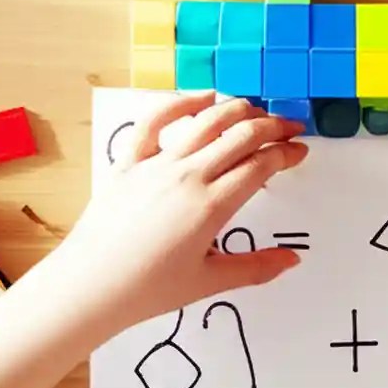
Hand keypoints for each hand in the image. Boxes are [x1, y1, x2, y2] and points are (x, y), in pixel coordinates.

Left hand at [49, 93, 308, 331]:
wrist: (87, 288)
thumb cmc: (145, 290)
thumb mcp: (209, 283)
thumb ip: (256, 268)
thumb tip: (292, 259)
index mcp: (211, 207)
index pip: (261, 165)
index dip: (286, 153)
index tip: (299, 151)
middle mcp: (187, 177)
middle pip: (241, 135)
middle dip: (273, 126)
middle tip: (289, 127)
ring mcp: (156, 165)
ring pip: (206, 121)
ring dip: (237, 109)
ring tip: (256, 110)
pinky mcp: (128, 163)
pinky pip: (155, 121)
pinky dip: (181, 102)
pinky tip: (202, 97)